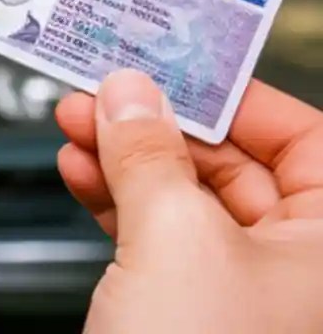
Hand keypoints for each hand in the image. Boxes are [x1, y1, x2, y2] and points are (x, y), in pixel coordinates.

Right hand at [56, 70, 322, 332]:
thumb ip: (149, 155)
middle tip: (107, 94)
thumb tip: (130, 96)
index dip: (234, 99)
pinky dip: (117, 203)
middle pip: (234, 165)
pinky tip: (82, 173)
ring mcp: (245, 293)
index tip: (172, 69)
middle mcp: (298, 267)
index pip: (301, 139)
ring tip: (79, 125)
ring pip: (186, 201)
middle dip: (158, 124)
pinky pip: (158, 239)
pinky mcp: (191, 313)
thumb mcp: (173, 238)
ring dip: (125, 158)